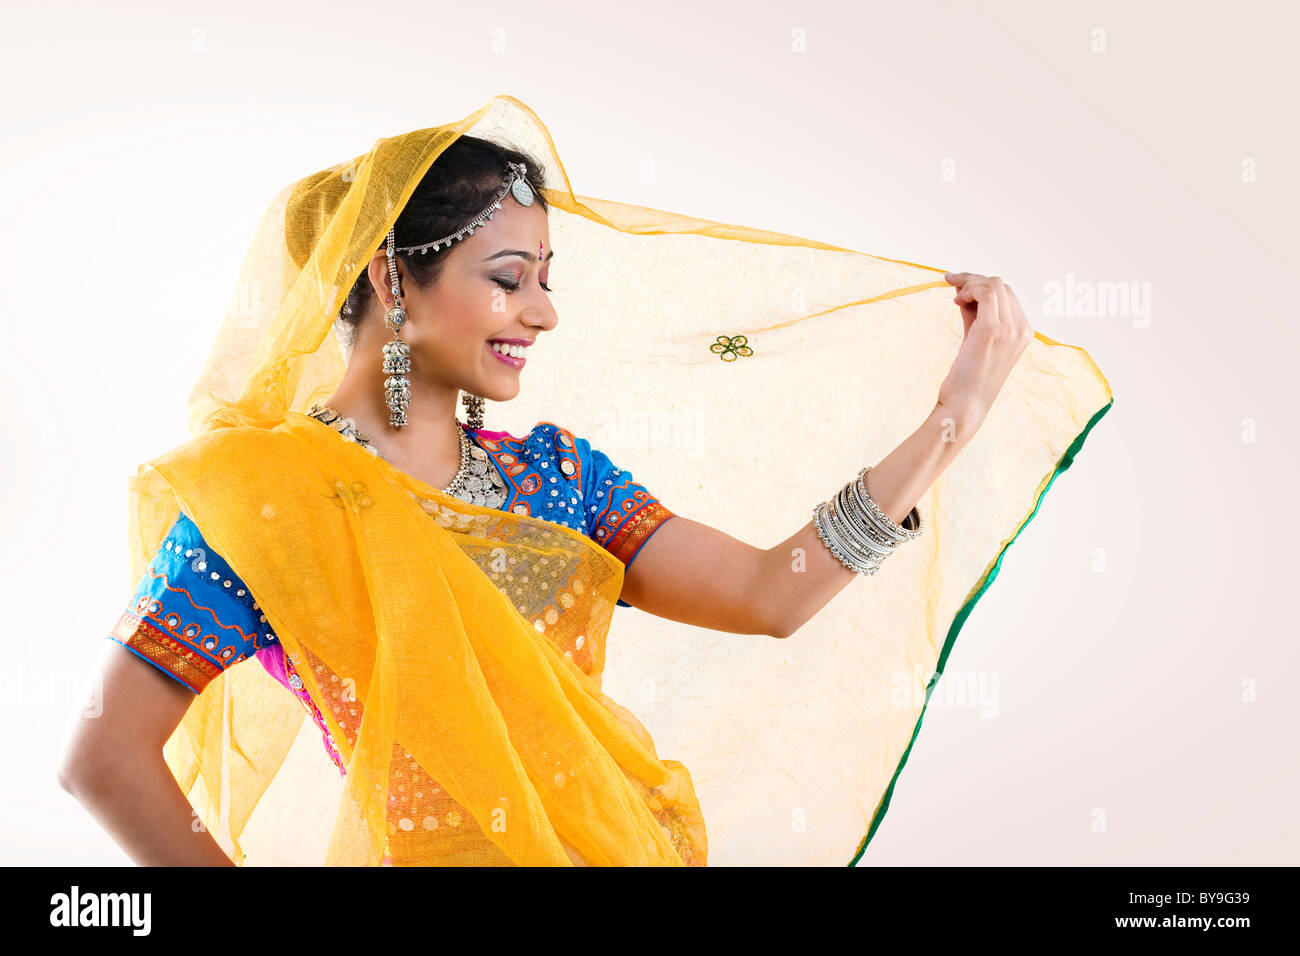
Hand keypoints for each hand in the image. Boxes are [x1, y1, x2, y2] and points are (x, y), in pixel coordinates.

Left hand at [936, 272, 1033, 431]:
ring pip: (993, 284)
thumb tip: (963, 288)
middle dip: (973, 280)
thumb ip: (974, 314)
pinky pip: (985, 292)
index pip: (1006, 295)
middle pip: (1001, 285)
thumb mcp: (975, 339)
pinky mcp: (993, 329)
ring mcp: (1010, 329)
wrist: (964, 406)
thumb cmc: (967, 377)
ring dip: (969, 283)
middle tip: (951, 283)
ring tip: (953, 295)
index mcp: (1023, 332)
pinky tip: (956, 301)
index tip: (959, 288)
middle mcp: (1021, 329)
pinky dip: (968, 289)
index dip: (981, 286)